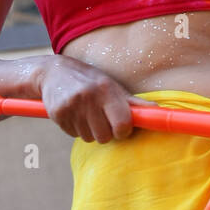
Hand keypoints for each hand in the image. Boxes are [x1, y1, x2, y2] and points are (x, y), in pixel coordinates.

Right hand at [36, 54, 154, 143]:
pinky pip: (73, 135)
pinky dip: (75, 128)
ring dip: (89, 130)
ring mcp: (72, 106)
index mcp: (106, 89)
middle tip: (100, 117)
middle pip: (105, 136)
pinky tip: (73, 113)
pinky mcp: (58, 114)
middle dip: (105, 131)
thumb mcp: (111, 85)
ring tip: (85, 113)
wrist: (52, 72)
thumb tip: (157, 110)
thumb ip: (132, 101)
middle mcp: (89, 97)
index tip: (120, 126)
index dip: (123, 130)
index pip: (122, 124)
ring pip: (89, 138)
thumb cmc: (89, 79)